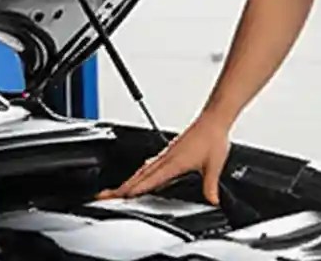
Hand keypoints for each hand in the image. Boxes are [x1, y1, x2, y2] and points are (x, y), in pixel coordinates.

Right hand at [96, 112, 231, 204]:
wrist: (213, 120)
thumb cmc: (212, 138)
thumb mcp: (214, 165)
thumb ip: (210, 185)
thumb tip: (212, 201)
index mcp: (174, 162)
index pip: (151, 179)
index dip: (137, 189)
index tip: (122, 196)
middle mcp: (166, 157)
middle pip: (139, 175)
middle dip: (122, 187)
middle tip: (106, 195)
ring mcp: (166, 154)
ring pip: (142, 170)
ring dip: (129, 181)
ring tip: (117, 190)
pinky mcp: (170, 151)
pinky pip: (149, 164)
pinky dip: (140, 173)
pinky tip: (139, 177)